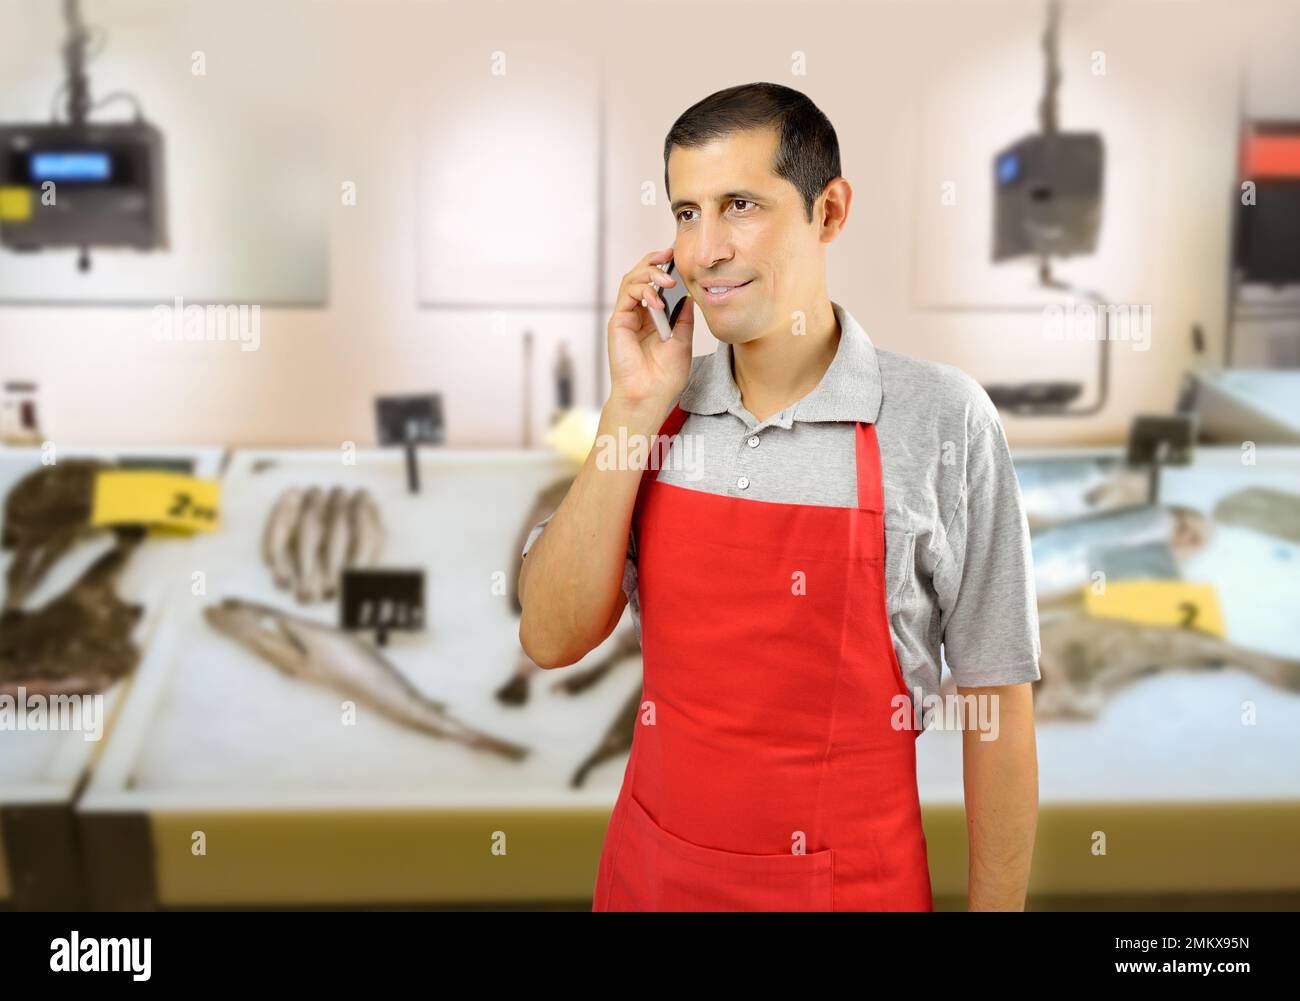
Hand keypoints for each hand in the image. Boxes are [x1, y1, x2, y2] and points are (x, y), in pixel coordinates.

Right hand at [606, 247, 694, 419]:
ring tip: (667, 280)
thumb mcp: (682, 341)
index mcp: (653, 318)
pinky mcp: (618, 322)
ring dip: (650, 273)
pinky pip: (627, 295)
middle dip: (654, 261)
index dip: (665, 267)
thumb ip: (683, 316)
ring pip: (631, 280)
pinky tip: (657, 300)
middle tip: (670, 253)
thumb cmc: (664, 376)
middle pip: (640, 276)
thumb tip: (690, 293)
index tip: (679, 257)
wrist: (649, 396)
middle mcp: (638, 314)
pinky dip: (643, 291)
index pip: (655, 284)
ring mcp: (626, 317)